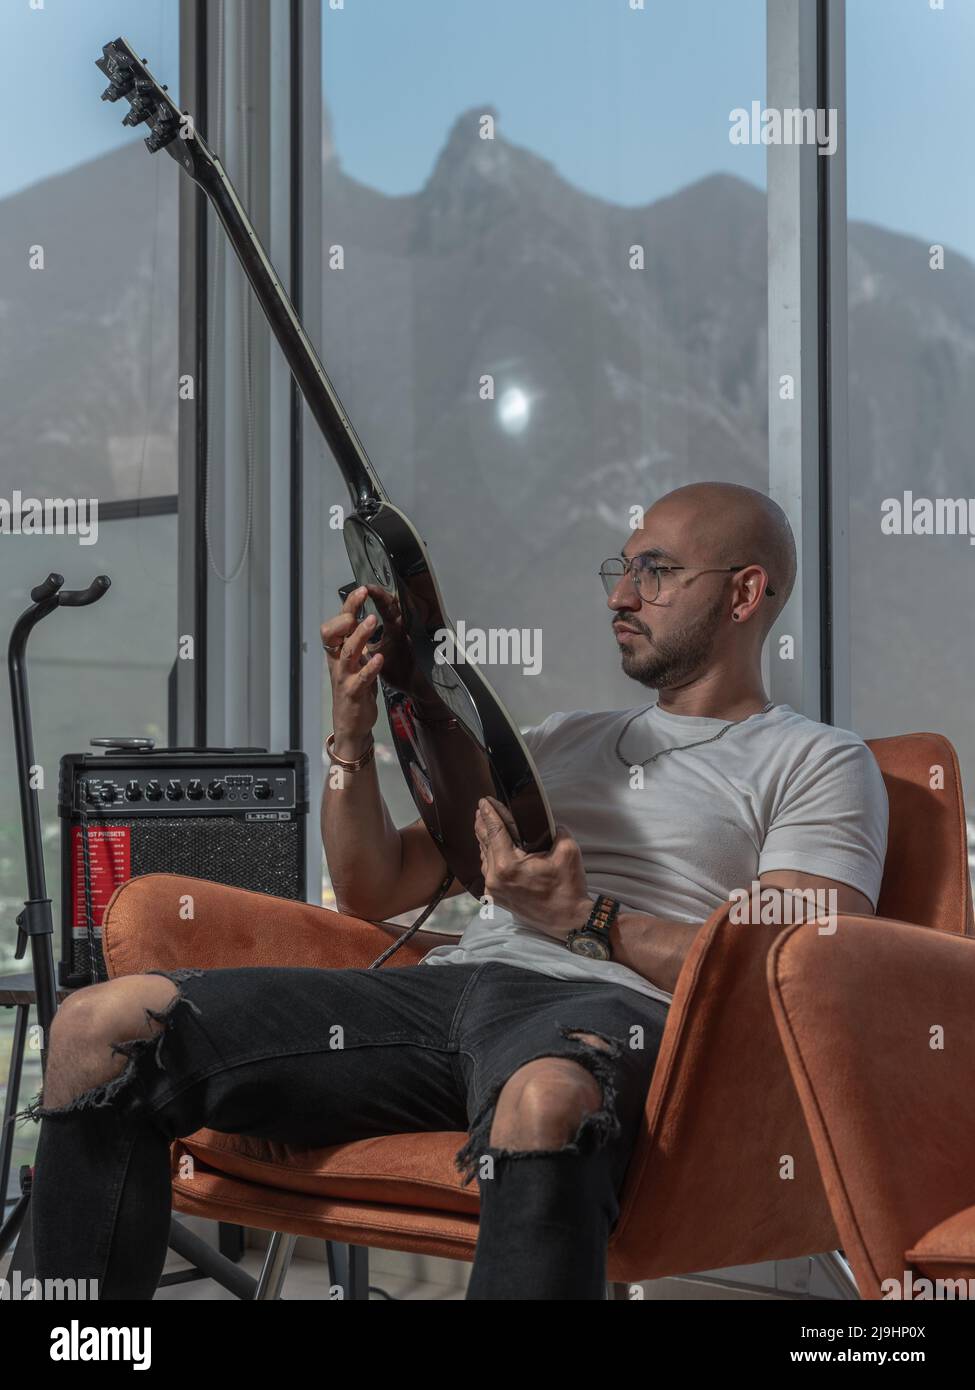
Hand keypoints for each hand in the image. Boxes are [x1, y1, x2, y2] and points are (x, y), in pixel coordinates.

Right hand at [321, 586, 382, 758]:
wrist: (351, 723)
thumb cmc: (355, 688)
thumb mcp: (355, 662)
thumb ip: (356, 641)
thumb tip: (361, 616)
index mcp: (338, 652)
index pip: (336, 623)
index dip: (347, 606)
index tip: (361, 590)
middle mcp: (338, 662)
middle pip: (336, 632)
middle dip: (349, 612)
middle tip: (362, 594)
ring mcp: (345, 677)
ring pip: (348, 651)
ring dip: (360, 634)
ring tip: (372, 620)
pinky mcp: (354, 693)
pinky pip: (362, 678)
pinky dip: (370, 667)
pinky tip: (379, 658)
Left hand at [474, 796, 591, 941]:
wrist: (569, 921)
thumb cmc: (568, 888)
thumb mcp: (567, 851)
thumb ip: (556, 830)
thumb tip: (547, 822)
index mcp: (508, 866)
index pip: (494, 831)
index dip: (489, 813)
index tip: (483, 800)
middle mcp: (495, 878)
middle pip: (484, 843)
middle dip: (483, 823)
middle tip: (482, 808)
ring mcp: (494, 890)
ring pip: (483, 857)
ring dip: (484, 839)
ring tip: (484, 824)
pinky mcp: (497, 898)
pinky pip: (487, 871)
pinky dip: (488, 856)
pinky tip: (491, 848)